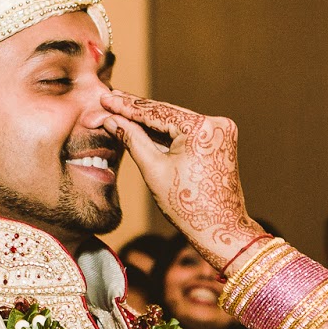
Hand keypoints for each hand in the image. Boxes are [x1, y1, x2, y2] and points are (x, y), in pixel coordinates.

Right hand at [100, 91, 264, 270]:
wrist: (221, 229)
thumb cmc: (188, 206)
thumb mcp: (154, 169)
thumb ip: (132, 140)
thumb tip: (112, 120)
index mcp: (202, 128)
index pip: (156, 111)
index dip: (127, 106)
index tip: (106, 98)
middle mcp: (216, 123)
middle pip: (166, 113)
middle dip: (136, 110)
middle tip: (110, 99)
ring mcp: (221, 131)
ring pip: (176, 122)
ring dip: (149, 121)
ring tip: (120, 111)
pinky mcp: (220, 141)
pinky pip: (187, 132)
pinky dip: (166, 133)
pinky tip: (143, 127)